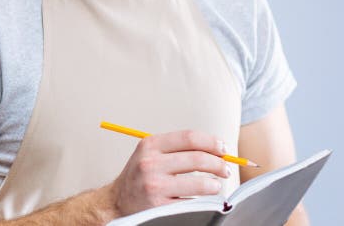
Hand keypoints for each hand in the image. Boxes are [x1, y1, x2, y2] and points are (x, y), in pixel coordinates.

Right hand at [108, 129, 231, 216]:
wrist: (117, 202)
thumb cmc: (139, 176)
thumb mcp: (150, 154)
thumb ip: (177, 148)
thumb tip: (216, 149)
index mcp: (150, 145)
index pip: (190, 137)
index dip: (212, 142)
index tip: (223, 149)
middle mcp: (150, 163)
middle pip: (198, 159)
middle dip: (219, 164)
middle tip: (226, 169)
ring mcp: (155, 186)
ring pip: (200, 183)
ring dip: (215, 184)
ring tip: (216, 185)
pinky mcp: (159, 206)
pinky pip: (192, 202)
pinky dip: (201, 201)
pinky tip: (201, 199)